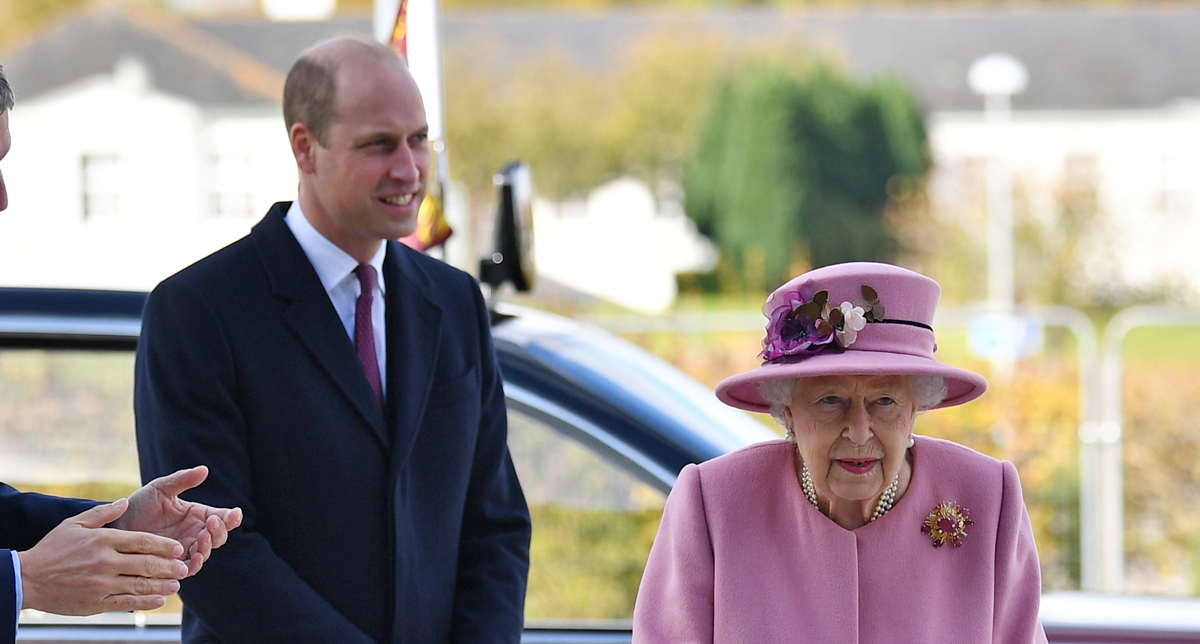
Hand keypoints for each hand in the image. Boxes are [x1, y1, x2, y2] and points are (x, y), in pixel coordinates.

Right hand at [19, 500, 188, 614]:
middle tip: (184, 566)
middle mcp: (105, 562)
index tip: (178, 548)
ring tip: (177, 583)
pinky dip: (145, 602)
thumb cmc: (52, 549)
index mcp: (103, 540)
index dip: (164, 546)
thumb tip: (126, 502)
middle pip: (146, 564)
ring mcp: (101, 584)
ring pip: (140, 584)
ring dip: (162, 585)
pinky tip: (159, 600)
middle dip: (169, 566)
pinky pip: (126, 603)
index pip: (143, 541)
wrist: (27, 578)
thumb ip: (103, 512)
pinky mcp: (95, 603)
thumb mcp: (75, 523)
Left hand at [110, 465, 242, 575]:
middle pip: (218, 537)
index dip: (232, 517)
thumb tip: (204, 469)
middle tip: (212, 523)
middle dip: (219, 531)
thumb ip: (182, 480)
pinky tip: (193, 557)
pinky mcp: (171, 565)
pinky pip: (188, 569)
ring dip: (207, 547)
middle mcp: (195, 534)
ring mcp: (184, 551)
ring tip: (202, 537)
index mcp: (197, 515)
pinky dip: (193, 564)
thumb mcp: (160, 489)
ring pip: (205, 553)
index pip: (222, 518)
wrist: (115, 526)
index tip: (234, 514)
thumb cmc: (138, 506)